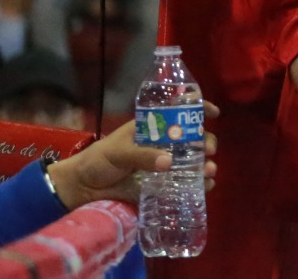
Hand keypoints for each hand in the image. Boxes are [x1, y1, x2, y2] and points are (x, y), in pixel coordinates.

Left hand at [47, 100, 218, 209]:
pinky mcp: (162, 186)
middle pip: (193, 137)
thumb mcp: (118, 152)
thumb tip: (169, 162)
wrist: (83, 190)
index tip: (213, 113)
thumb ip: (141, 155)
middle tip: (208, 150)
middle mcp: (163, 144)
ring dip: (205, 165)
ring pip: (192, 161)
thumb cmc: (98, 160)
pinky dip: (198, 185)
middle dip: (206, 141)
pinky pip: (184, 184)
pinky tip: (206, 187)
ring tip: (209, 172)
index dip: (198, 108)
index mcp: (153, 127)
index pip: (179, 111)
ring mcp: (164, 166)